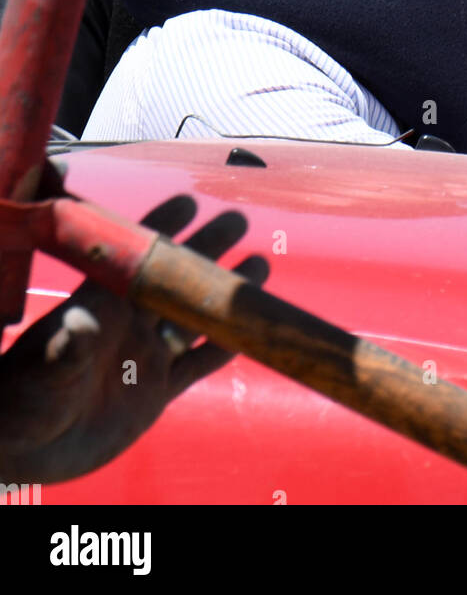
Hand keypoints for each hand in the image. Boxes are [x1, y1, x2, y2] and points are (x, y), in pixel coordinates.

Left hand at [0, 196, 267, 483]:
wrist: (27, 449)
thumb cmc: (22, 399)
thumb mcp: (41, 372)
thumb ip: (65, 349)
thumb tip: (79, 325)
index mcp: (100, 305)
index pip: (136, 259)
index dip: (160, 228)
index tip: (189, 203)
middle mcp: (128, 323)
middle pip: (175, 280)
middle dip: (206, 249)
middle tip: (238, 220)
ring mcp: (144, 356)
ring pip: (195, 318)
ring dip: (224, 295)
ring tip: (258, 266)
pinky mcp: (156, 391)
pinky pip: (197, 365)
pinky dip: (222, 348)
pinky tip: (248, 331)